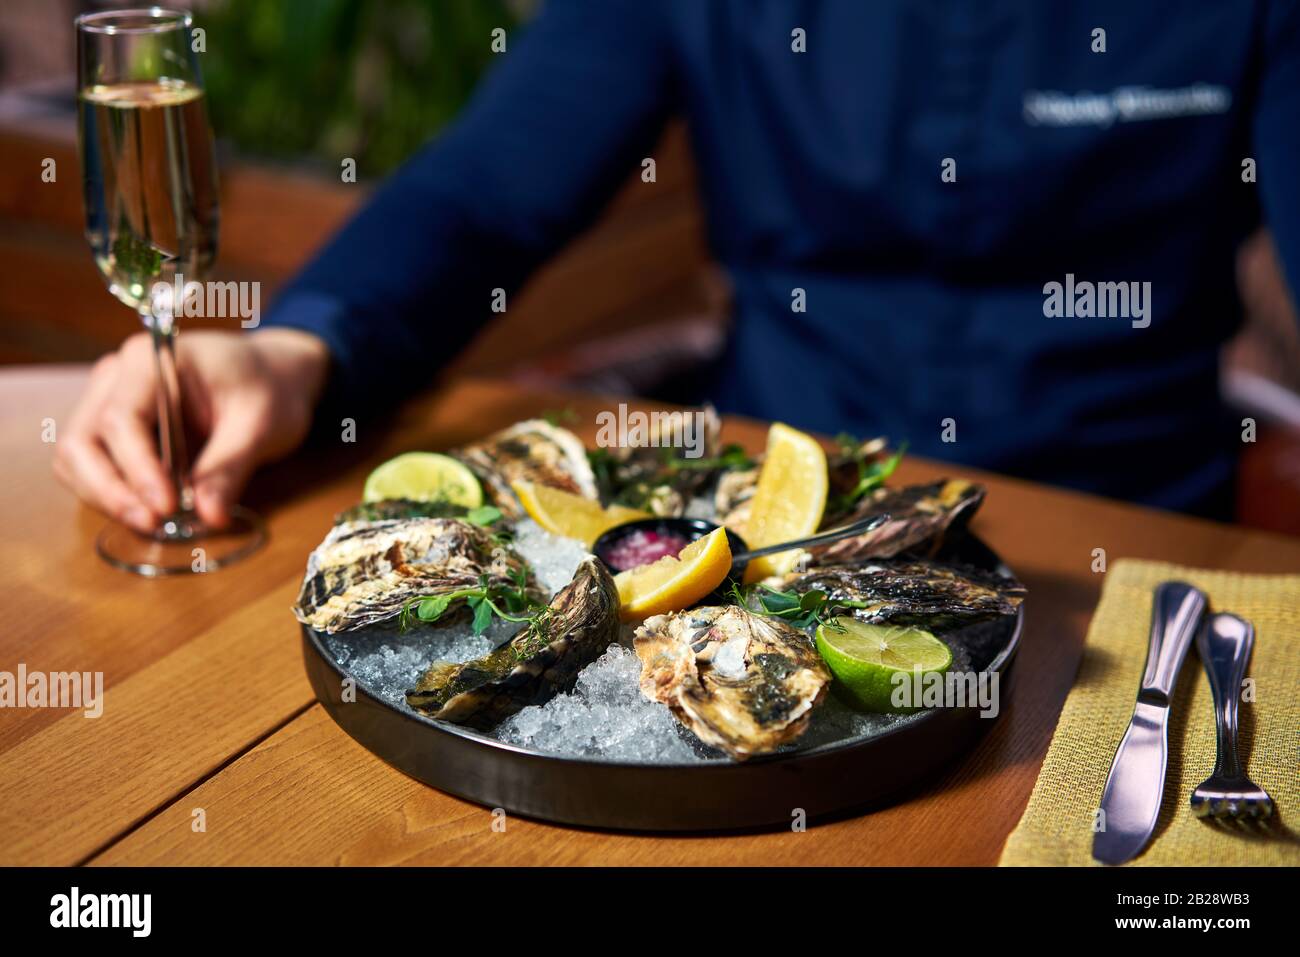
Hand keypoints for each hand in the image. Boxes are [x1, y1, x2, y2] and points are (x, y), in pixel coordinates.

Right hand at [54, 328, 329, 530]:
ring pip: (79, 459)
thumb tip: (209, 517)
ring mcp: (109, 402)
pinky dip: (115, 494)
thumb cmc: (267, 388)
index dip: (138, 469)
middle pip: (83, 441)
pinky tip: (150, 512)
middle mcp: (117, 377)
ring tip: (154, 523)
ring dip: (108, 497)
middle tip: (152, 523)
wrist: (270, 377)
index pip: (121, 419)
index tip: (166, 507)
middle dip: (110, 490)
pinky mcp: (114, 430)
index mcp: (152, 361)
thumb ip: (230, 467)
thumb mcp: (261, 424)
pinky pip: (95, 468)